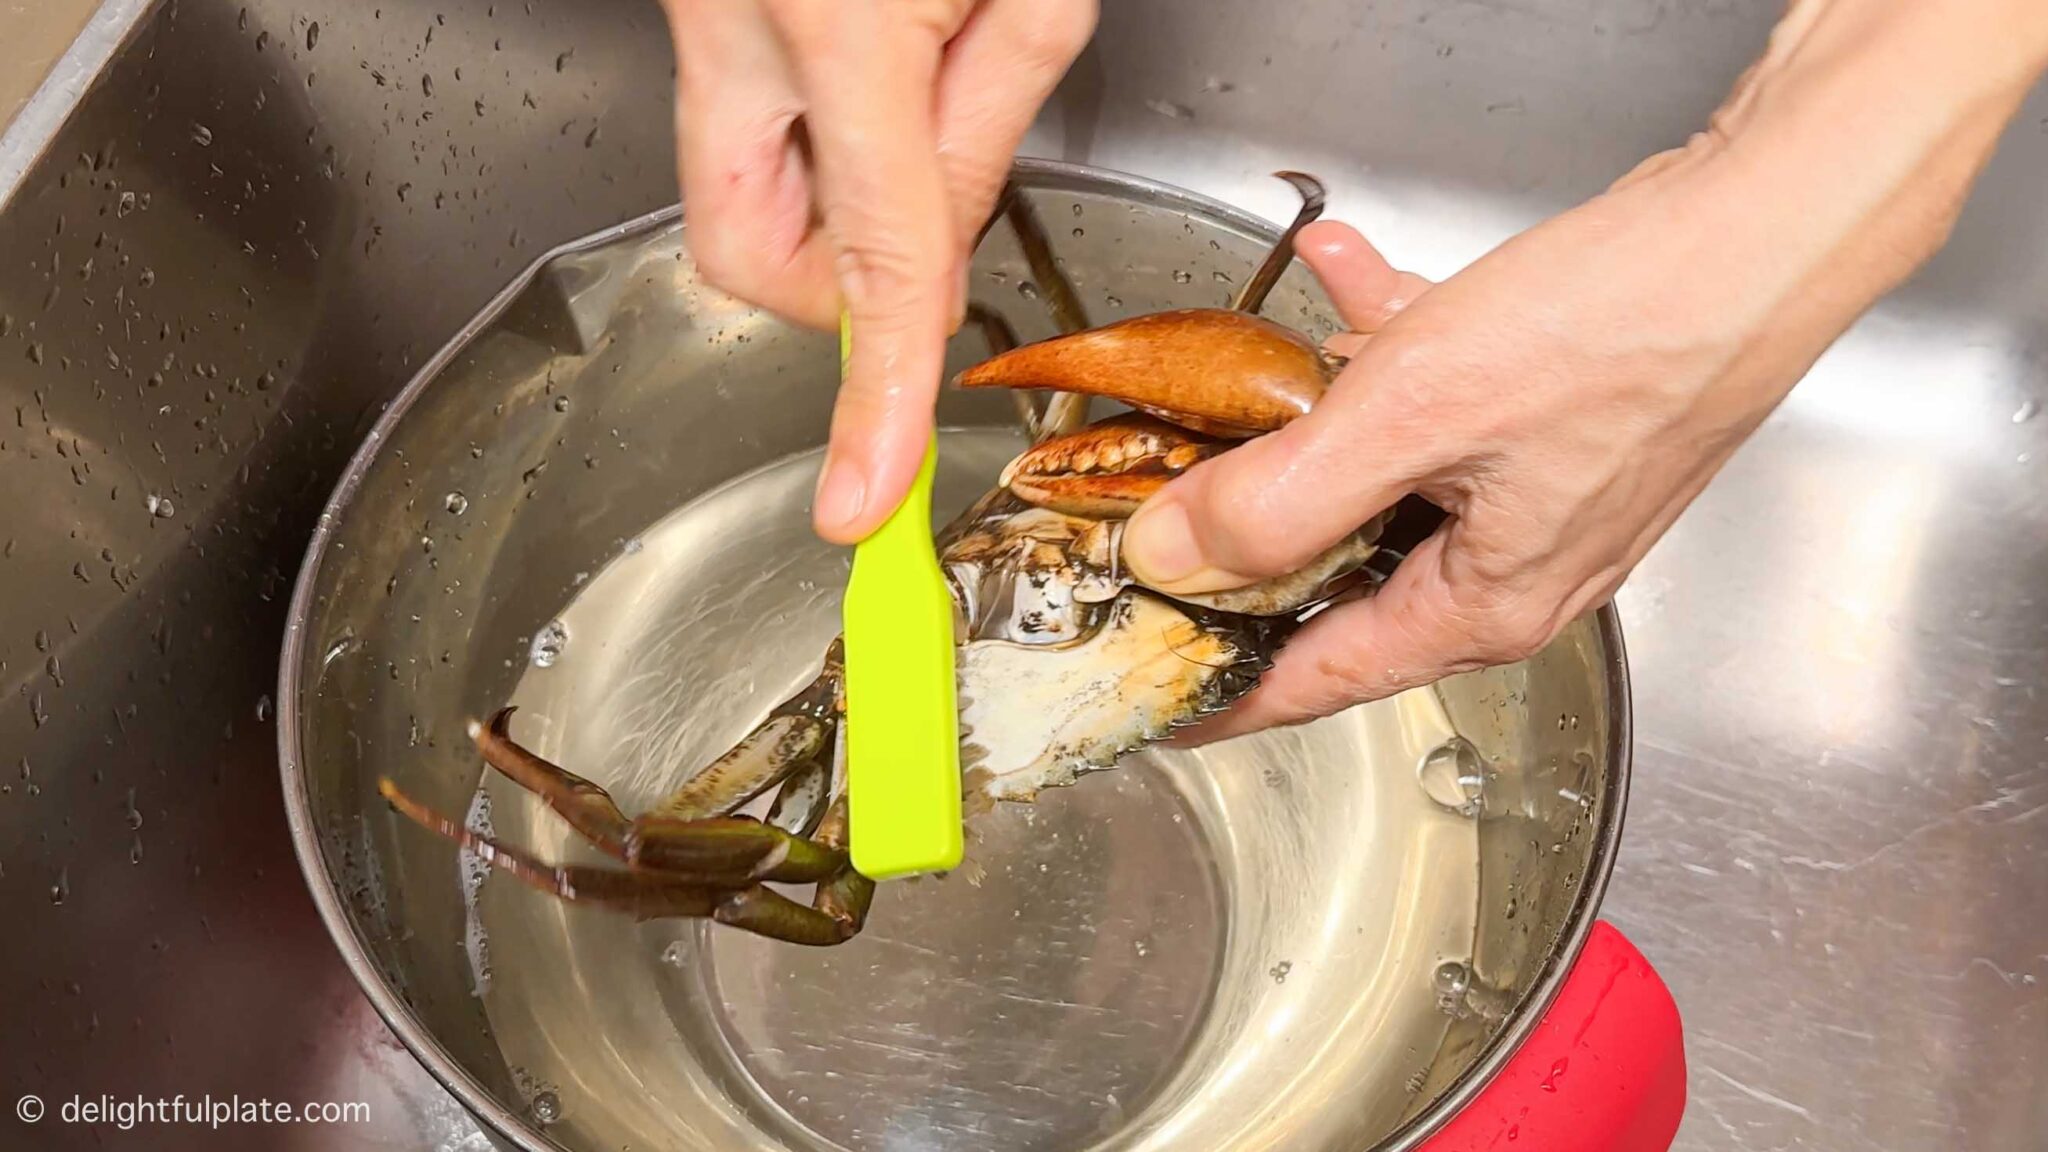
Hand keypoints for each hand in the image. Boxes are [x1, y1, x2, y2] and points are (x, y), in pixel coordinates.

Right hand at [657, 0, 1096, 542]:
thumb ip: (985, 132)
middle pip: (743, 253)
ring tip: (900, 83)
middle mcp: (732, 17)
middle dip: (827, 282)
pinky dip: (797, 120)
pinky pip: (728, 109)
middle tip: (909, 226)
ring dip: (814, 188)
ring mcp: (694, 3)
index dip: (876, 397)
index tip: (864, 497)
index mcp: (839, 19)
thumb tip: (938, 255)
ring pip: (724, 183)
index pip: (873, 263)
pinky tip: (866, 47)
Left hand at [1122, 0, 2047, 741]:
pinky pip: (1438, 408)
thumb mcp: (1409, 418)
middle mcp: (1515, 572)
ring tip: (1271, 364)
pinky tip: (1351, 275)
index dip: (1222, 690)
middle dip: (1253, 532)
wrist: (1764, 229)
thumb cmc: (1625, 328)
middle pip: (1339, 577)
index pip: (1315, 679)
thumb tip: (1175, 557)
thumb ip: (1280, 502)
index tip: (1156, 698)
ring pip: (1383, 478)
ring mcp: (1539, 500)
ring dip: (1321, 416)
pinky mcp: (1555, 427)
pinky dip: (1388, 349)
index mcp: (1483, 606)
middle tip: (1173, 504)